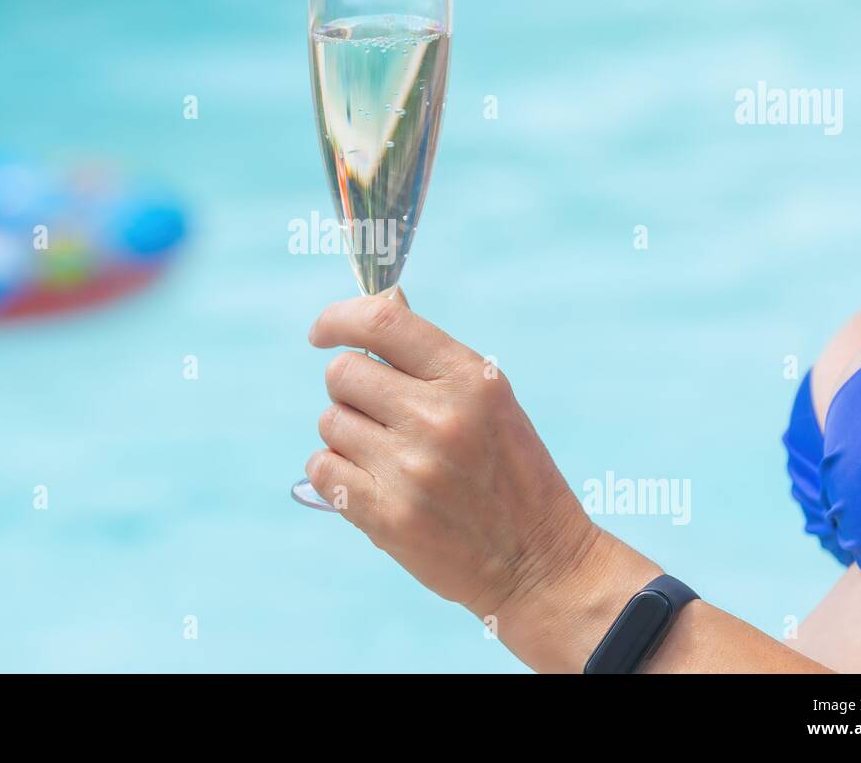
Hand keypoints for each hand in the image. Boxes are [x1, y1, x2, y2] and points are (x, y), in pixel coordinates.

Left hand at [306, 291, 605, 630]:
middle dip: (350, 390)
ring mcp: (412, 468)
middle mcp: (440, 417)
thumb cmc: (510, 472)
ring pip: (330, 422)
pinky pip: (322, 468)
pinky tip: (371, 484)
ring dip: (348, 436)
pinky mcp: (387, 515)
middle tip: (380, 416)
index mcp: (471, 379)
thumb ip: (430, 355)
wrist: (539, 563)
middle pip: (342, 373)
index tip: (322, 332)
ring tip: (390, 459)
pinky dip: (335, 474)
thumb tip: (385, 296)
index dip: (338, 318)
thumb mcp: (489, 399)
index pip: (382, 321)